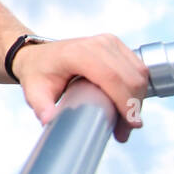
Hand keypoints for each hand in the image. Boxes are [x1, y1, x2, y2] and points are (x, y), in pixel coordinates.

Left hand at [13, 34, 149, 142]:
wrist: (38, 55)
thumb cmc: (37, 72)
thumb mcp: (34, 91)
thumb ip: (41, 107)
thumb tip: (50, 122)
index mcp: (78, 53)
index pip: (111, 77)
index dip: (125, 101)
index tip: (130, 124)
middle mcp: (97, 44)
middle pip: (130, 77)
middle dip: (133, 107)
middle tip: (124, 131)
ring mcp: (108, 42)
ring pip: (139, 73)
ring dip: (138, 99)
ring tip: (126, 121)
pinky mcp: (116, 45)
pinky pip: (139, 68)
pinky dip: (138, 88)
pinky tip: (128, 103)